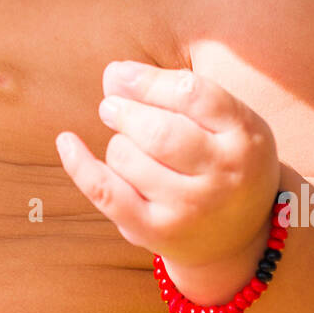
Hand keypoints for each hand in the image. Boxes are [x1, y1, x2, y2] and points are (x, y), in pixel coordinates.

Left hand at [55, 61, 279, 285]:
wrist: (236, 238)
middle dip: (124, 111)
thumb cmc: (220, 159)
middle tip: (111, 107)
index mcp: (246, 136)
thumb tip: (114, 75)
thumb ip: (172, 92)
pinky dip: (79, 165)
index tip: (121, 74)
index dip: (148, 80)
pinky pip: (106, 192)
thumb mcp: (219, 122)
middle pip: (157, 130)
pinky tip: (67, 141)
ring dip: (117, 142)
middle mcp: (224, 175)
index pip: (191, 94)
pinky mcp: (157, 232)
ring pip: (128, 157)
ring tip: (129, 145)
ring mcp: (191, 208)